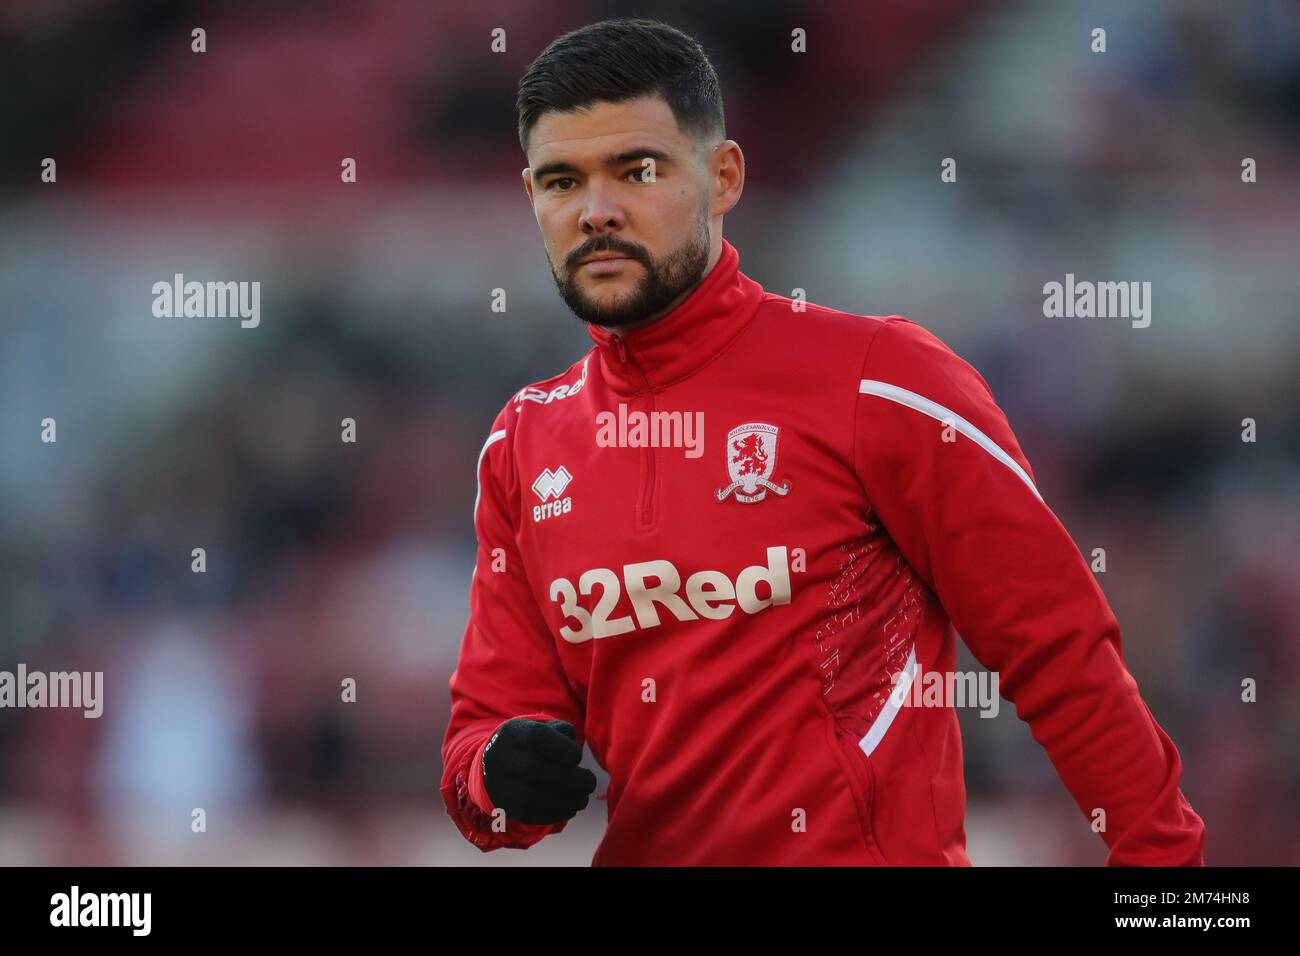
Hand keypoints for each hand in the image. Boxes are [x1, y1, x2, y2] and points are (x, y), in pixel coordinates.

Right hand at [481, 717, 597, 824]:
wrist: (495, 765)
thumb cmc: (532, 745)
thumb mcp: (543, 728)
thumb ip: (563, 732)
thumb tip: (575, 753)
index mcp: (515, 734)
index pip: (537, 737)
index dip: (563, 748)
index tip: (577, 756)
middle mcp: (503, 758)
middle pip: (535, 770)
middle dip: (571, 779)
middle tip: (590, 782)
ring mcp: (502, 785)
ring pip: (533, 797)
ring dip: (567, 801)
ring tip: (583, 798)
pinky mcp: (507, 808)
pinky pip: (532, 815)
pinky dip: (556, 814)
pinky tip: (570, 808)